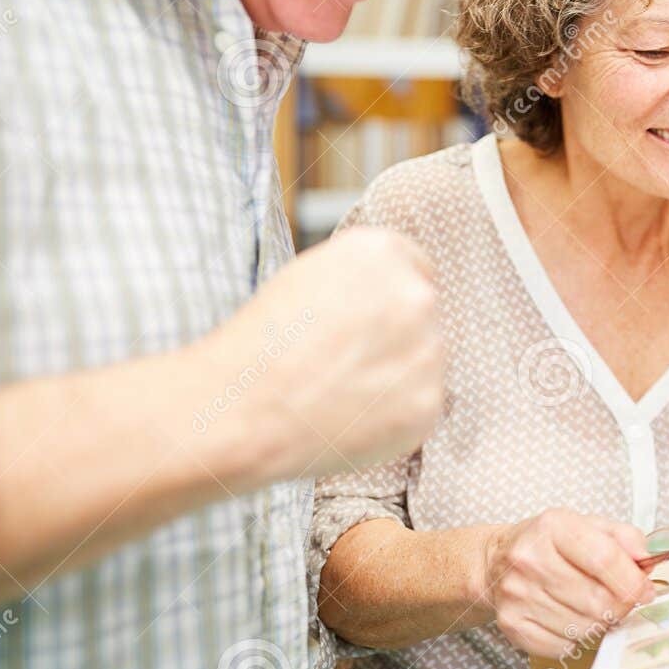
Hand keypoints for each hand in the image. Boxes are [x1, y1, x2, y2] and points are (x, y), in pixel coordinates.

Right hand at [194, 226, 447, 481]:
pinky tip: (353, 416)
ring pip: (425, 360)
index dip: (385, 299)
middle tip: (345, 360)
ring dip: (398, 374)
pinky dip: (396, 414)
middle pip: (424, 314)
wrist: (240, 411)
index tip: (362, 321)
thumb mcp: (308, 277)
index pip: (415, 268)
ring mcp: (429, 351)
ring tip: (342, 389)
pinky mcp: (428, 403)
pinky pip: (421, 403)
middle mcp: (416, 295)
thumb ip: (361, 278)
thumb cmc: (261, 344)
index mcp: (383, 252)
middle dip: (395, 335)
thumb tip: (390, 295)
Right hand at [483, 509, 653, 657]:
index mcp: (553, 527)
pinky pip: (562, 646)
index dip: (633, 580)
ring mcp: (517, 595)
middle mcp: (529, 560)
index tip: (644, 590)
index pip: (604, 559)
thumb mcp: (587, 525)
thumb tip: (646, 559)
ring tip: (593, 608)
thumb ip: (624, 537)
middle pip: (596, 599)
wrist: (497, 562)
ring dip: (599, 623)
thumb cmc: (550, 545)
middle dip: (620, 606)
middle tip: (622, 602)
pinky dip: (576, 639)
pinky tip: (570, 619)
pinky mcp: (512, 624)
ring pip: (583, 627)